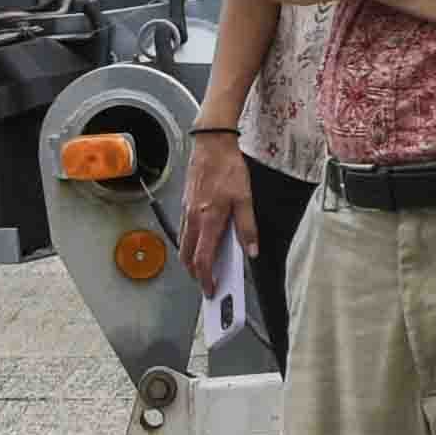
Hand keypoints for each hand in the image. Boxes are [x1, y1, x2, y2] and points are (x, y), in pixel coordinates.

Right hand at [176, 126, 249, 295]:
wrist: (211, 144)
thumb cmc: (228, 169)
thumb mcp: (245, 198)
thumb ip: (247, 227)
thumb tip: (252, 251)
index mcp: (209, 220)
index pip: (203, 260)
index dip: (206, 279)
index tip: (211, 290)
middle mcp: (193, 219)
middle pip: (187, 257)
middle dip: (196, 274)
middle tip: (208, 283)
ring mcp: (187, 211)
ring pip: (183, 244)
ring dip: (191, 260)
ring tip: (205, 267)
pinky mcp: (186, 204)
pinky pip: (184, 230)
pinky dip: (190, 243)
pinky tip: (203, 241)